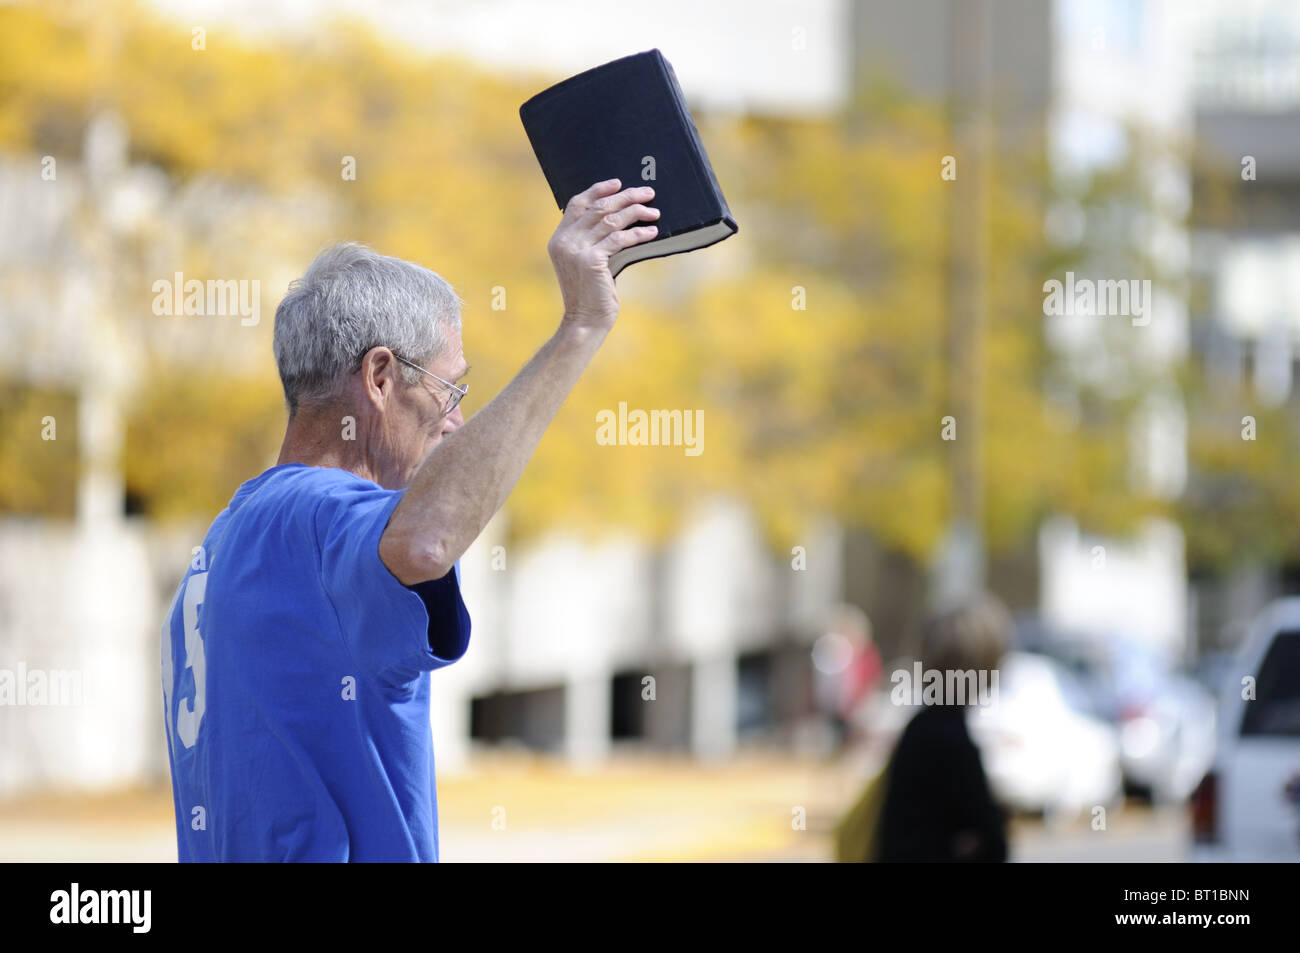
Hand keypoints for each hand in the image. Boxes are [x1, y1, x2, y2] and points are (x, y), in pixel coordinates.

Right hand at [548, 178, 659, 332]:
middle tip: (647, 193)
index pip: (577, 204)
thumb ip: (592, 241)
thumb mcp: (586, 263)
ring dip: (636, 212)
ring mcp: (576, 250)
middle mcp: (564, 241)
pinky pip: (619, 239)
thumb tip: (619, 218)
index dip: (598, 190)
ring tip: (654, 212)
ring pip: (611, 220)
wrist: (584, 321)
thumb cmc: (591, 294)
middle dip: (626, 197)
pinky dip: (638, 234)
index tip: (617, 183)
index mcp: (559, 239)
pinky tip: (651, 232)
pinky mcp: (591, 261)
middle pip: (598, 208)